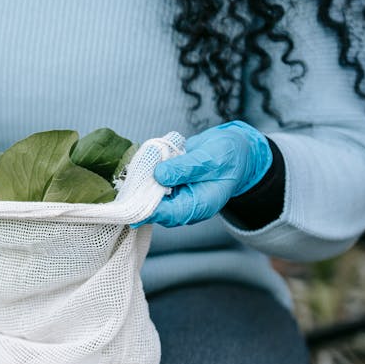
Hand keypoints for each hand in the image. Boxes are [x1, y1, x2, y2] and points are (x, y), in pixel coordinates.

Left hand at [135, 120, 272, 227]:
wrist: (234, 149)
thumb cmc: (228, 155)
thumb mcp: (209, 158)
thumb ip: (185, 168)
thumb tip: (159, 175)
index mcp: (201, 206)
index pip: (170, 214)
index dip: (149, 208)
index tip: (133, 197)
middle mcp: (186, 206)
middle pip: (156, 210)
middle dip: (140, 196)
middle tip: (131, 177)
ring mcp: (177, 197)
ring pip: (150, 199)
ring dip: (141, 185)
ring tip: (138, 167)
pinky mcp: (170, 188)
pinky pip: (152, 187)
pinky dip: (146, 177)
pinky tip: (143, 164)